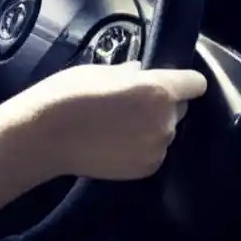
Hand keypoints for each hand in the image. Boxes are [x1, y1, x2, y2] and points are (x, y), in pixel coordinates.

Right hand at [0, 62, 207, 180]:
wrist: (44, 137)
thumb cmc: (69, 95)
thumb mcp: (101, 71)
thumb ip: (131, 73)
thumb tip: (141, 72)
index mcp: (159, 90)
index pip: (196, 83)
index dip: (184, 82)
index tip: (171, 83)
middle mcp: (165, 121)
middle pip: (181, 108)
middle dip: (165, 104)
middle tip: (134, 104)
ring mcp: (157, 148)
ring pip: (167, 131)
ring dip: (152, 127)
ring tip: (120, 125)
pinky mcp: (146, 169)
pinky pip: (155, 151)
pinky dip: (143, 147)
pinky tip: (116, 142)